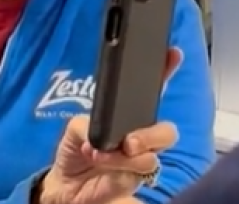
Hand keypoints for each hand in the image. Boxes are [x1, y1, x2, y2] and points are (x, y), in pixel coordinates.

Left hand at [38, 49, 182, 203]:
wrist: (66, 183)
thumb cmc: (75, 146)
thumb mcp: (76, 126)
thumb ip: (91, 123)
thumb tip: (103, 136)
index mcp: (129, 112)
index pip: (153, 90)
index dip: (166, 70)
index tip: (172, 54)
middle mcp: (142, 134)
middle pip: (167, 132)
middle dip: (151, 135)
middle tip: (129, 141)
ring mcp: (141, 157)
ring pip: (153, 155)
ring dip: (123, 156)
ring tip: (99, 155)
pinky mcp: (136, 179)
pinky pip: (138, 173)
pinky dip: (118, 168)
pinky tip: (101, 163)